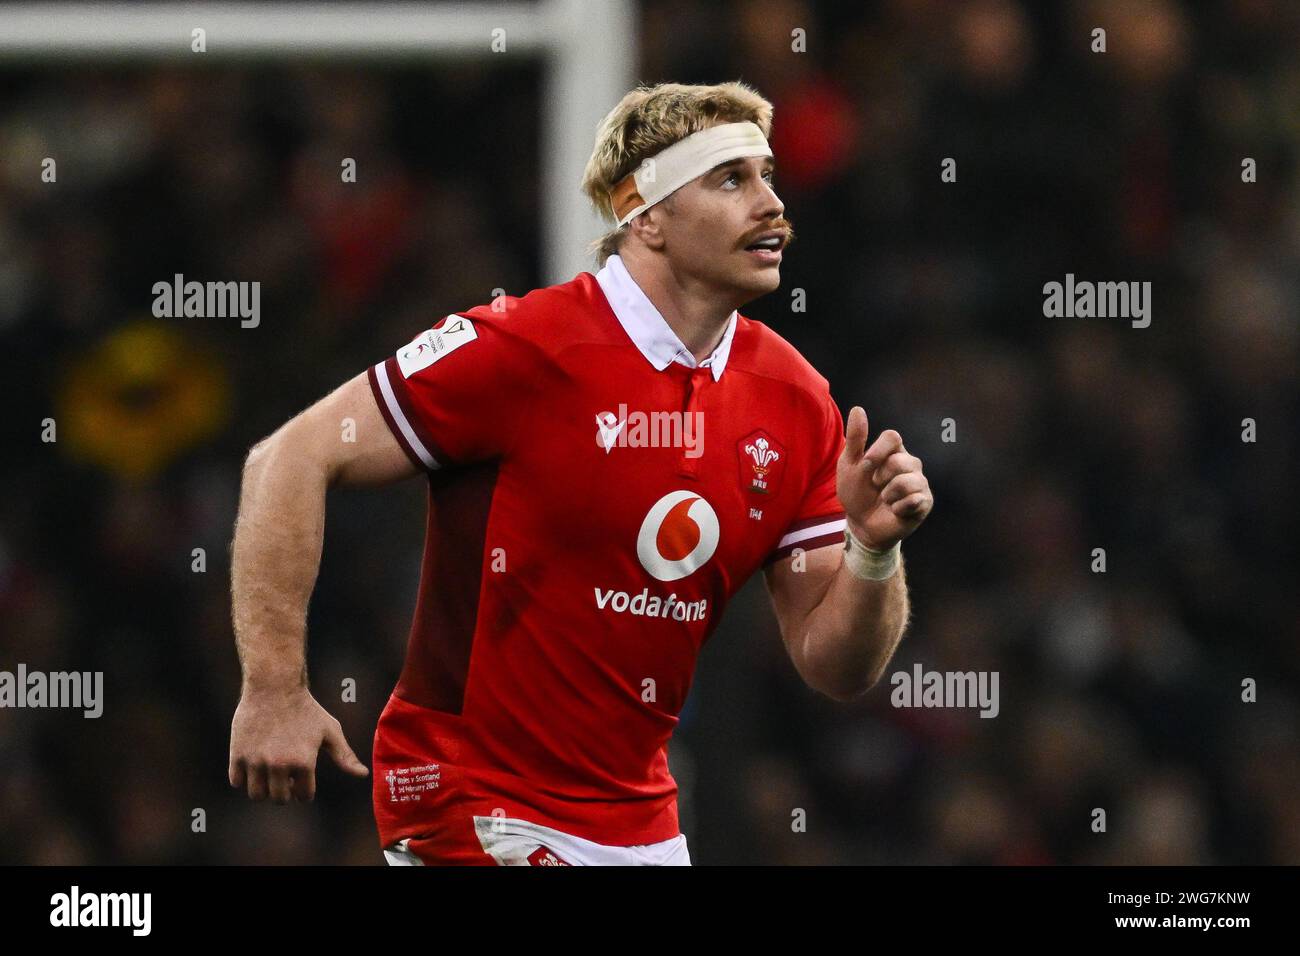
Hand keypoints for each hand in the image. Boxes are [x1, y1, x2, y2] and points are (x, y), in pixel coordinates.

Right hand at [229, 685, 368, 803]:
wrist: (274, 686)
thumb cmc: (307, 709)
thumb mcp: (330, 730)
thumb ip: (345, 756)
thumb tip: (362, 775)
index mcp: (304, 762)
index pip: (304, 796)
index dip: (304, 791)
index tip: (302, 783)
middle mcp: (279, 765)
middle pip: (279, 799)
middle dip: (285, 793)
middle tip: (286, 781)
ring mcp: (256, 761)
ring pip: (256, 794)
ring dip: (264, 789)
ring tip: (270, 775)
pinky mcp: (237, 754)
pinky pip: (236, 781)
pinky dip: (243, 778)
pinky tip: (254, 766)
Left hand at [837, 406, 932, 551]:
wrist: (862, 525)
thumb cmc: (856, 493)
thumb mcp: (849, 465)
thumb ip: (855, 438)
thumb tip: (858, 408)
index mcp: (894, 451)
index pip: (893, 436)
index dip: (877, 452)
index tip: (865, 466)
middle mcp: (910, 464)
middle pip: (899, 461)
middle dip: (880, 478)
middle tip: (876, 487)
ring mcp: (920, 482)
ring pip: (907, 481)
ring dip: (888, 495)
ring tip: (885, 500)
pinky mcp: (925, 502)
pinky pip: (914, 500)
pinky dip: (897, 508)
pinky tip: (895, 510)